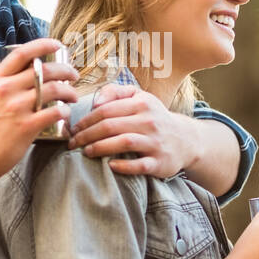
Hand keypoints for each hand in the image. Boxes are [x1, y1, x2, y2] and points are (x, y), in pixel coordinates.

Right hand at [0, 38, 77, 186]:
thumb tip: (2, 61)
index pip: (22, 53)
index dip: (43, 44)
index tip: (57, 44)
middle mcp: (6, 89)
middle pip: (44, 70)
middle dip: (65, 70)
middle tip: (73, 75)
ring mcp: (17, 107)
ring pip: (53, 89)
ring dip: (69, 91)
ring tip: (73, 96)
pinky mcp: (26, 126)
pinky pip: (54, 112)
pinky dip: (65, 111)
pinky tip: (66, 113)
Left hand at [64, 83, 191, 178]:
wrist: (186, 139)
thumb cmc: (154, 117)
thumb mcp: (139, 97)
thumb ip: (115, 92)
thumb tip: (95, 101)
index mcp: (142, 103)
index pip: (105, 110)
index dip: (85, 120)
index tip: (73, 129)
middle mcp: (150, 121)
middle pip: (110, 126)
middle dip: (86, 135)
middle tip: (72, 143)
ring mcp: (155, 142)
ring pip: (124, 142)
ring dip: (100, 148)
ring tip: (85, 152)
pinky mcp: (160, 162)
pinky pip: (139, 165)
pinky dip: (123, 166)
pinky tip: (110, 165)